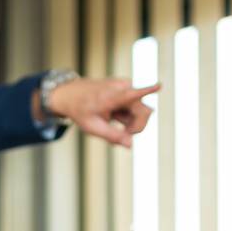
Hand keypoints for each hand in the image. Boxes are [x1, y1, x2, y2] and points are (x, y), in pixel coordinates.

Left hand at [44, 76, 160, 147]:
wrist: (72, 94)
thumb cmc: (81, 110)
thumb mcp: (93, 127)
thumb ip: (112, 136)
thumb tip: (130, 145)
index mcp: (111, 97)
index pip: (132, 94)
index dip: (147, 90)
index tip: (159, 85)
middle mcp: (122, 88)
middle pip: (143, 112)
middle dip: (136, 127)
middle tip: (122, 136)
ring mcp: (126, 87)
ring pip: (140, 111)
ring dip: (130, 122)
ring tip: (113, 124)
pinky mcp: (128, 88)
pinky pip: (135, 107)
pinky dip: (127, 117)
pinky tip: (115, 118)